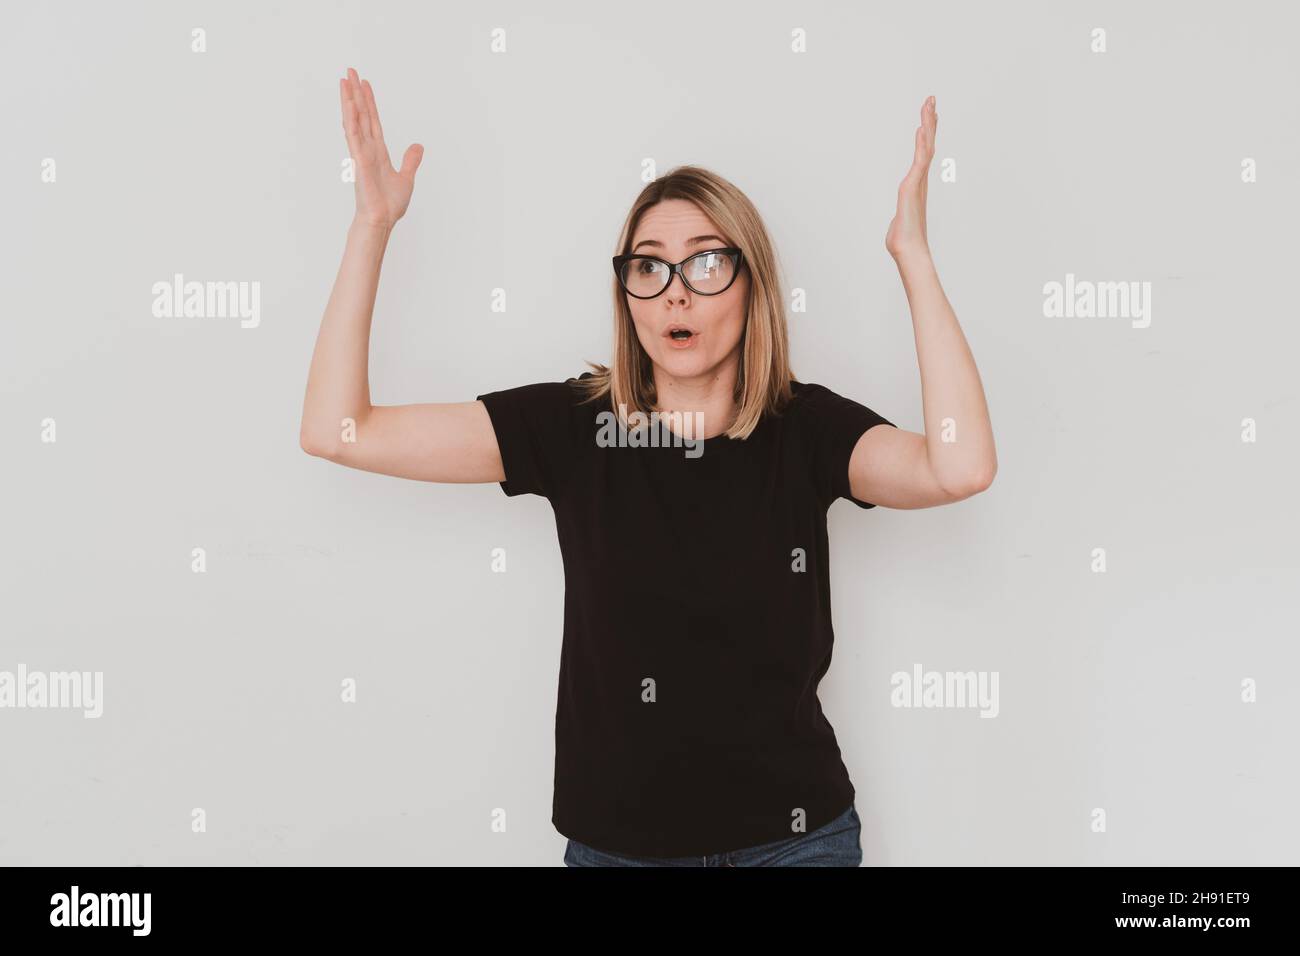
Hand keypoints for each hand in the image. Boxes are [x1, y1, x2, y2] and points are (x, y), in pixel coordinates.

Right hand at [339, 67, 422, 228]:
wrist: (382, 220)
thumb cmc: (390, 204)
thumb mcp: (406, 177)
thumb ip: (410, 160)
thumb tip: (418, 146)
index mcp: (378, 151)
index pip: (373, 120)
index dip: (370, 102)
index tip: (365, 84)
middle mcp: (368, 148)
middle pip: (361, 114)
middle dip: (356, 93)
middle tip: (350, 71)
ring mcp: (361, 152)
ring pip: (354, 120)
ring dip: (349, 100)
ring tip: (345, 79)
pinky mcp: (358, 159)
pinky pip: (353, 135)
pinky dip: (351, 118)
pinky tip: (348, 103)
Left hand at [885, 95, 935, 261]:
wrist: (907, 249)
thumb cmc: (903, 239)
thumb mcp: (899, 221)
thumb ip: (901, 217)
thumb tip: (900, 224)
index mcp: (916, 184)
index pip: (922, 154)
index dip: (925, 135)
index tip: (926, 119)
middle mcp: (920, 179)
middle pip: (927, 144)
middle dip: (929, 121)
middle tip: (932, 100)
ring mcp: (918, 181)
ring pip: (925, 147)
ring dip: (927, 125)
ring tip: (929, 105)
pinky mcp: (912, 186)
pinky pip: (919, 160)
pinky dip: (921, 144)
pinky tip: (922, 129)